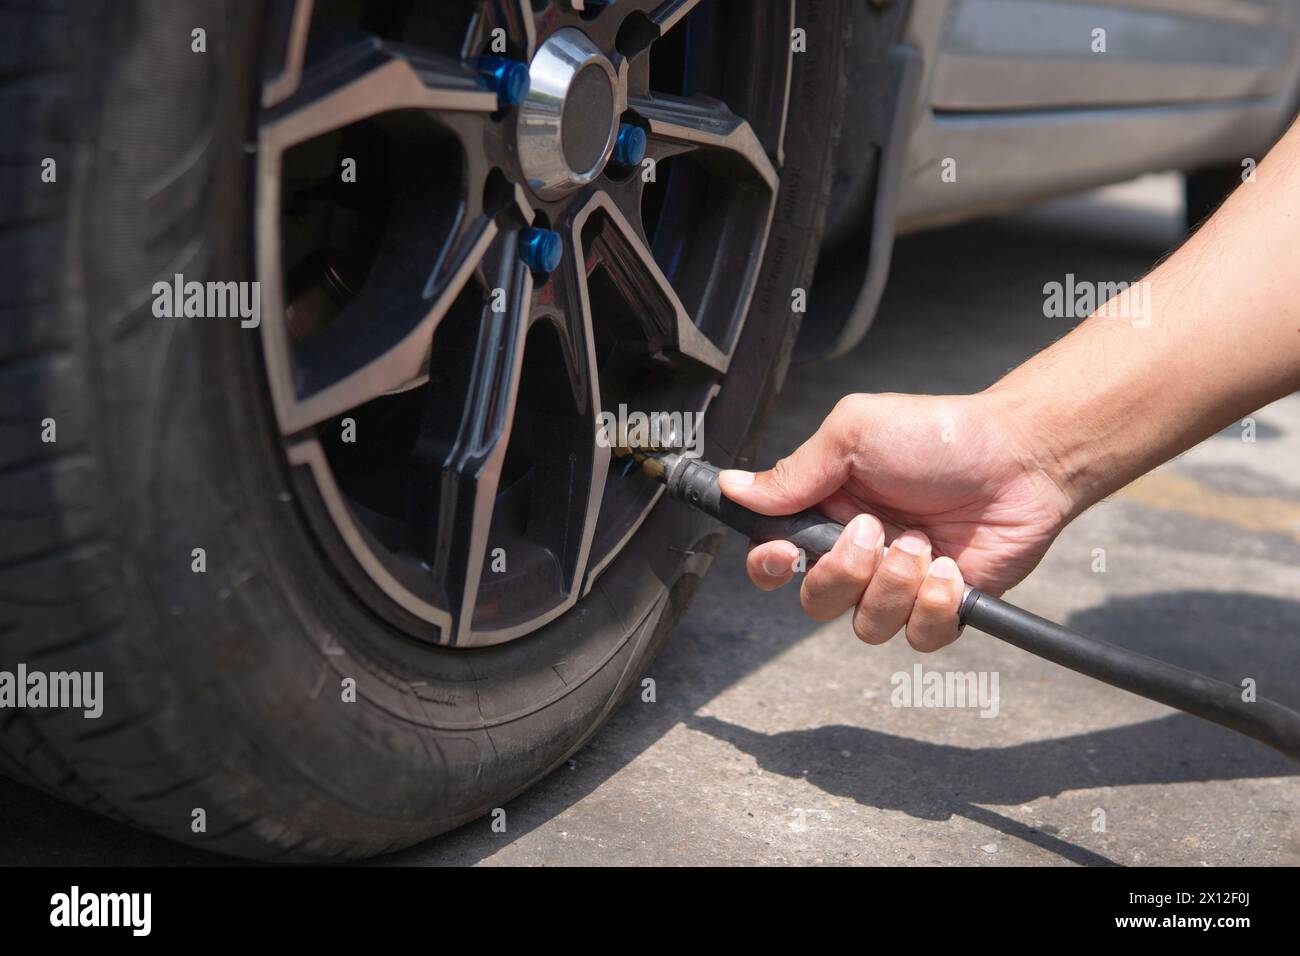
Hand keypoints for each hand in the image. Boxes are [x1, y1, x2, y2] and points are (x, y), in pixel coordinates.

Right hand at [718, 392, 1074, 651]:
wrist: (1021, 457)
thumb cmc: (939, 435)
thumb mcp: (853, 435)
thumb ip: (793, 472)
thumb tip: (732, 488)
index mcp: (827, 512)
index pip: (775, 559)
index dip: (770, 566)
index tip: (785, 553)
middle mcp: (858, 554)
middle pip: (815, 601)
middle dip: (841, 573)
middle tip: (874, 531)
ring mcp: (900, 585)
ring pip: (865, 626)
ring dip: (894, 585)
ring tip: (924, 544)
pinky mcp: (942, 608)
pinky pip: (917, 638)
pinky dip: (933, 605)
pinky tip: (951, 567)